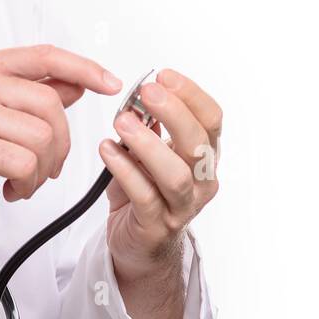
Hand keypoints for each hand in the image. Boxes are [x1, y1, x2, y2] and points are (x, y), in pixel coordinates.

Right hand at [0, 44, 122, 250]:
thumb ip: (34, 96)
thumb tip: (77, 83)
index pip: (45, 56)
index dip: (83, 67)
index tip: (110, 83)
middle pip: (50, 105)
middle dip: (60, 144)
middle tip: (46, 167)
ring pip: (42, 137)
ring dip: (43, 170)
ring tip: (23, 180)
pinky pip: (25, 163)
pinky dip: (27, 185)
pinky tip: (10, 189)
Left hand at [99, 68, 221, 279]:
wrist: (140, 242)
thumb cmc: (147, 190)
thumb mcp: (151, 152)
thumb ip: (148, 125)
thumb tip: (138, 95)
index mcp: (205, 155)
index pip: (211, 119)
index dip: (191, 94)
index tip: (164, 75)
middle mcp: (201, 180)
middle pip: (199, 143)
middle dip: (173, 113)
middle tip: (146, 92)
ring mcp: (182, 206)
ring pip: (175, 174)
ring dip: (147, 144)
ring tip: (122, 123)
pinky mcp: (157, 225)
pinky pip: (143, 196)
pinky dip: (124, 170)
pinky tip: (107, 150)